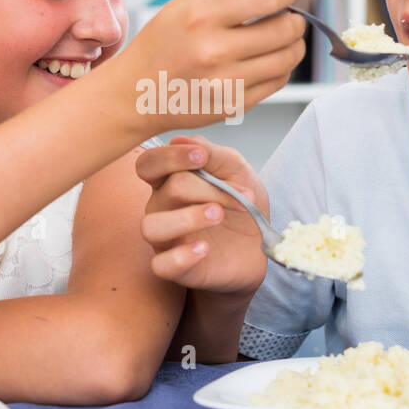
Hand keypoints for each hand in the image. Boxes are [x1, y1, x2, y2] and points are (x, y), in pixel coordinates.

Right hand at [105, 0, 305, 135]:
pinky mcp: (234, 105)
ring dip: (294, 44)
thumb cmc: (159, 45)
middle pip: (284, 30)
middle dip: (294, 19)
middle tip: (289, 17)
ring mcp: (226, 83)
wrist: (136, 94)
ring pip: (287, 59)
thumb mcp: (181, 5)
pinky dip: (282, 67)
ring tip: (285, 38)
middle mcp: (215, 51)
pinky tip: (270, 60)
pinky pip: (277, 82)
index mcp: (202, 18)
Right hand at [136, 135, 268, 294]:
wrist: (258, 249)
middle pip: (168, 190)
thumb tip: (181, 140)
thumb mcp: (238, 172)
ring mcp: (166, 239)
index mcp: (170, 180)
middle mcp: (161, 208)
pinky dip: (182, 255)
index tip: (201, 156)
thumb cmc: (242, 206)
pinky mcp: (176, 268)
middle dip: (208, 189)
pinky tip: (204, 248)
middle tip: (241, 195)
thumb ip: (213, 154)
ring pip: (152, 226)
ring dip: (188, 218)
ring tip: (218, 215)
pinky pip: (162, 264)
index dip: (170, 157)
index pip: (149, 163)